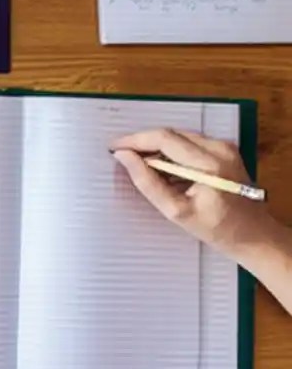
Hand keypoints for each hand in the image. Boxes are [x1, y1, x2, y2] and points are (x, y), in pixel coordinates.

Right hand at [111, 129, 280, 261]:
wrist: (255, 234)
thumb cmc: (217, 229)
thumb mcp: (177, 211)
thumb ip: (148, 182)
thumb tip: (123, 156)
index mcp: (210, 163)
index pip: (164, 139)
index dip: (135, 140)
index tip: (113, 147)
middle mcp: (219, 147)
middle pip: (171, 134)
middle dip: (143, 143)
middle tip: (123, 156)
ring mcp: (224, 146)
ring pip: (179, 137)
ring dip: (157, 147)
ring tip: (140, 164)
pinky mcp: (225, 149)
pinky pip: (189, 143)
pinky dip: (172, 152)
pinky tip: (163, 169)